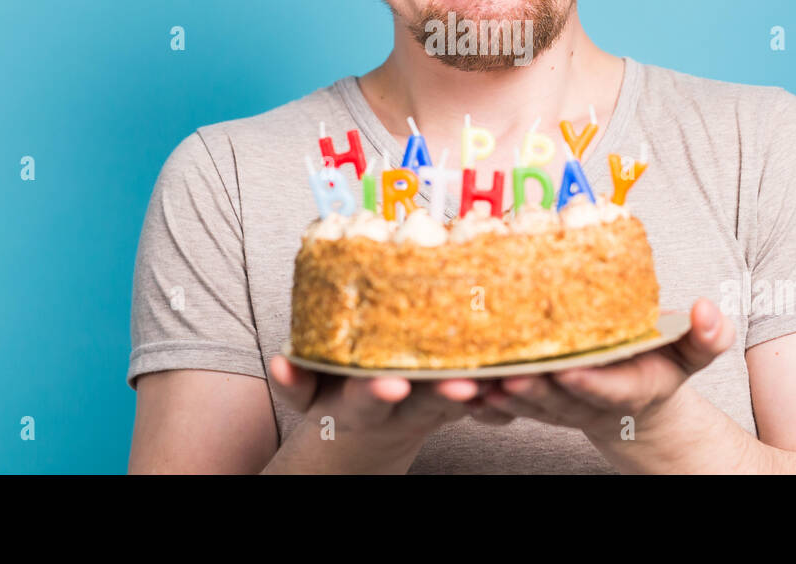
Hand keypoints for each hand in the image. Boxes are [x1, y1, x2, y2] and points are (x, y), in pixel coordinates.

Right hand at [270, 354, 494, 450]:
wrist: (368, 434)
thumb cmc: (337, 397)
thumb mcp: (309, 396)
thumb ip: (294, 381)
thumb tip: (278, 361)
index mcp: (361, 407)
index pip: (366, 401)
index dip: (376, 393)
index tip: (389, 385)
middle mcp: (400, 410)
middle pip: (422, 406)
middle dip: (439, 395)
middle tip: (459, 387)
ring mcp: (431, 408)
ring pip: (458, 403)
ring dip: (478, 392)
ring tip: (497, 380)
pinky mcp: (457, 402)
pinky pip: (482, 400)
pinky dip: (499, 391)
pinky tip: (517, 374)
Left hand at [468, 298, 734, 438]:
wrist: (638, 398)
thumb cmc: (662, 363)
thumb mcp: (691, 351)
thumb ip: (706, 336)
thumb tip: (709, 310)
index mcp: (630, 388)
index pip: (609, 389)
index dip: (589, 383)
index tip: (570, 371)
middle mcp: (589, 401)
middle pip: (558, 400)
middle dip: (533, 390)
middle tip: (509, 376)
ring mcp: (560, 404)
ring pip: (526, 403)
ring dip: (499, 395)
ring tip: (474, 380)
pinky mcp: (536, 400)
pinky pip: (505, 402)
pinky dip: (482, 396)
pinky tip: (458, 382)